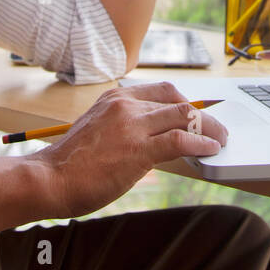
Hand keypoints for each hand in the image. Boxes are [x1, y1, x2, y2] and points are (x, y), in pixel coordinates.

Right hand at [28, 82, 227, 218]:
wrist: (49, 179)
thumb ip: (123, 127)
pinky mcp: (138, 148)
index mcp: (115, 97)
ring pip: (185, 116)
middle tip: (215, 128)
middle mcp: (125, 104)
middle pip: (178, 101)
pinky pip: (180, 140)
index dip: (185, 103)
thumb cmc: (70, 164)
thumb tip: (154, 139)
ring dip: (209, 128)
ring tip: (220, 140)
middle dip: (203, 114)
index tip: (197, 115)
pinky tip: (209, 150)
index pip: (162, 91)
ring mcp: (132, 124)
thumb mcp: (98, 131)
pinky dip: (201, 144)